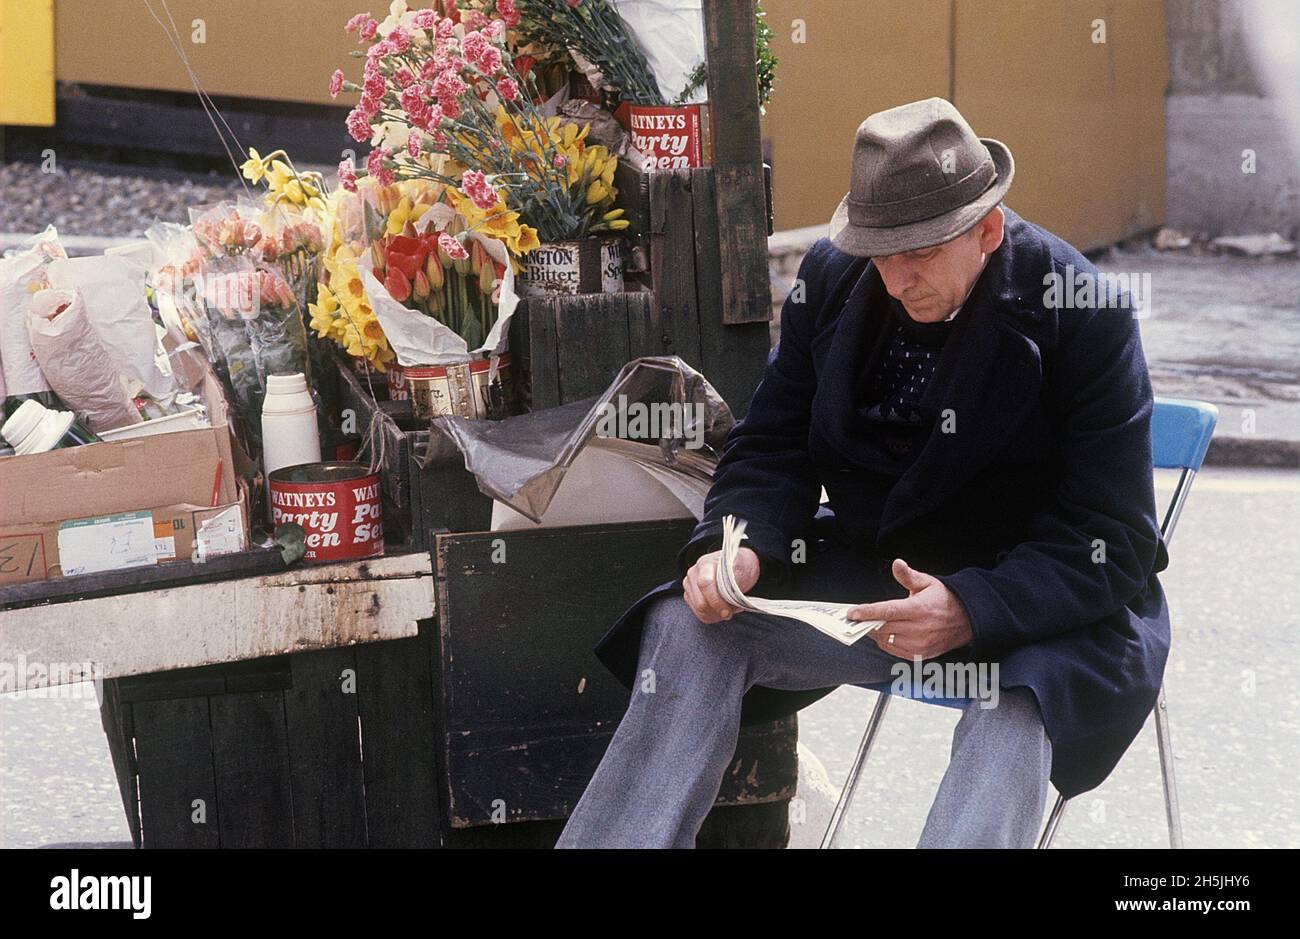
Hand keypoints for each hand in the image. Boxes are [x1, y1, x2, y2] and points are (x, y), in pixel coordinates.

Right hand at [683, 547, 759, 623]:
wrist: (737, 567)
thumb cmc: (740, 566)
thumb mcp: (743, 566)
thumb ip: (737, 573)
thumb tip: (734, 584)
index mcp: (705, 564)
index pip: (705, 584)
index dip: (716, 601)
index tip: (727, 611)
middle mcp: (693, 574)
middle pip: (700, 602)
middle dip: (718, 611)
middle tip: (731, 612)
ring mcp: (690, 586)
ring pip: (700, 610)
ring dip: (717, 614)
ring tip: (729, 609)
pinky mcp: (690, 597)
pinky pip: (700, 615)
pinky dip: (713, 616)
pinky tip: (722, 610)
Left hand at [847, 559, 972, 658]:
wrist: (966, 621)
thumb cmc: (943, 599)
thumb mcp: (927, 582)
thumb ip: (908, 576)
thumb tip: (897, 563)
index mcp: (919, 609)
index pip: (888, 612)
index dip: (867, 612)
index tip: (852, 613)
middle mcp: (919, 629)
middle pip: (883, 628)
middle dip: (866, 623)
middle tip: (854, 618)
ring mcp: (920, 645)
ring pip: (886, 641)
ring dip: (875, 633)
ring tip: (869, 623)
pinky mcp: (920, 655)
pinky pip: (894, 651)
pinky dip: (885, 642)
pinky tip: (884, 633)